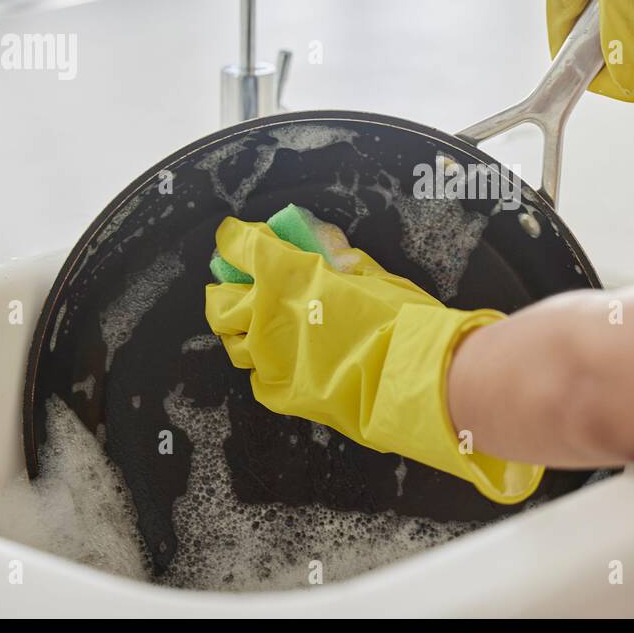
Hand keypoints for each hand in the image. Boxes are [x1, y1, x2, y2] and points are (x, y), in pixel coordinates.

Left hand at [204, 217, 544, 503]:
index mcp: (287, 275)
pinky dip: (267, 367)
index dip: (235, 240)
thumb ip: (343, 262)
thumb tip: (333, 253)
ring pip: (233, 342)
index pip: (240, 248)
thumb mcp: (375, 276)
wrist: (414, 378)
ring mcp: (269, 359)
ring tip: (260, 326)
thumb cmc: (401, 322)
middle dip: (226, 290)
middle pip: (219, 301)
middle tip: (240, 285)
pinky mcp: (280, 394)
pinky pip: (258, 377)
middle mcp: (267, 316)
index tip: (237, 239)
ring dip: (242, 330)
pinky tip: (286, 361)